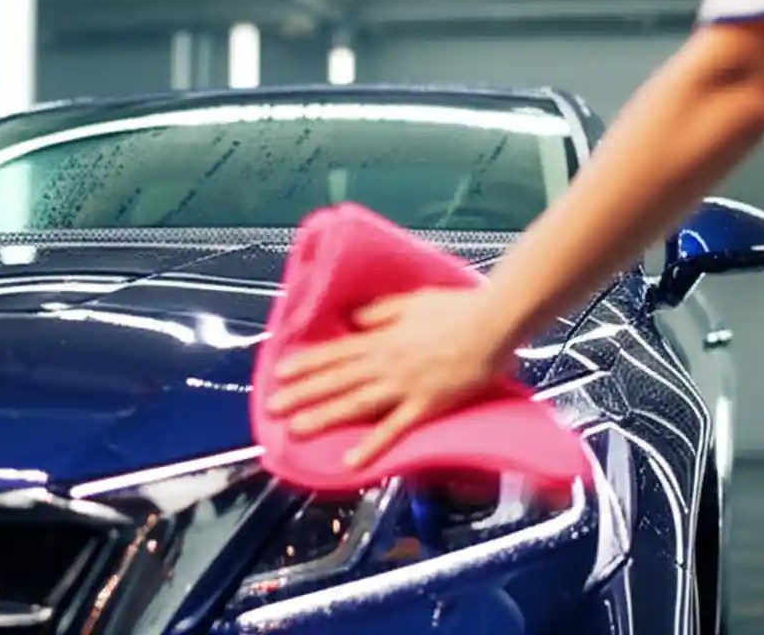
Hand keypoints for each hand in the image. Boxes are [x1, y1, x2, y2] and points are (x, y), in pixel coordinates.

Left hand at [266, 287, 515, 467]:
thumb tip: (353, 320)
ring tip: (295, 430)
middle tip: (271, 408)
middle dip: (302, 393)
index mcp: (383, 337)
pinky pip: (394, 428)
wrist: (492, 323)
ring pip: (355, 403)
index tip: (279, 372)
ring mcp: (404, 386)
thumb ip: (381, 313)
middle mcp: (386, 363)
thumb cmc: (458, 308)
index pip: (336, 352)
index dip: (306, 363)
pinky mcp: (426, 405)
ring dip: (323, 416)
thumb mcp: (412, 301)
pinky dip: (371, 445)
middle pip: (337, 379)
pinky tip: (350, 461)